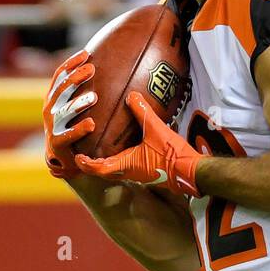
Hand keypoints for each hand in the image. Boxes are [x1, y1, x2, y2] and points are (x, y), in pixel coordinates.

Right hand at [43, 49, 96, 178]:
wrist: (61, 155)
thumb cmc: (71, 125)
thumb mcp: (72, 104)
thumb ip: (80, 89)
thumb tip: (99, 66)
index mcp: (53, 97)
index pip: (60, 76)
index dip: (71, 63)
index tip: (86, 53)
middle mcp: (50, 109)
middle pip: (61, 90)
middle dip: (75, 78)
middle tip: (92, 70)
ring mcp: (52, 126)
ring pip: (64, 111)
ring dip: (78, 103)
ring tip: (94, 97)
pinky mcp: (57, 143)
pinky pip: (68, 135)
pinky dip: (79, 129)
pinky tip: (92, 124)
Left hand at [75, 91, 202, 200]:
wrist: (193, 171)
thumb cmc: (173, 155)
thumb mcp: (156, 129)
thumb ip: (142, 112)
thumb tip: (131, 95)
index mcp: (127, 165)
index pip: (99, 169)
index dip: (86, 164)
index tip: (77, 157)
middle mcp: (130, 173)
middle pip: (104, 171)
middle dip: (92, 164)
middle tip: (82, 153)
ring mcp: (140, 174)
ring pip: (116, 170)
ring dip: (105, 163)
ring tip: (99, 150)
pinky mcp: (149, 172)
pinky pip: (128, 167)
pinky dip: (119, 160)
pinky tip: (123, 148)